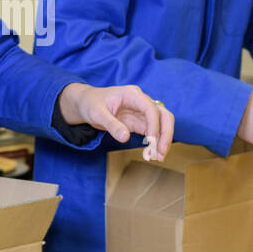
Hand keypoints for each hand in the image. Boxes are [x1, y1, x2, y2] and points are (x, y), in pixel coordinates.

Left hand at [57, 83, 173, 157]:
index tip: (151, 141)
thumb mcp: (97, 114)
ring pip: (161, 124)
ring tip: (158, 157)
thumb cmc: (91, 103)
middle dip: (166, 134)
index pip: (151, 109)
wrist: (86, 104)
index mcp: (132, 95)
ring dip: (163, 140)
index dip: (154, 125)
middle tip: (161, 152)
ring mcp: (141, 113)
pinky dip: (154, 143)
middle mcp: (141, 102)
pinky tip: (152, 154)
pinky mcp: (139, 122)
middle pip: (163, 115)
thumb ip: (111, 125)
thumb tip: (125, 137)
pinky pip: (152, 132)